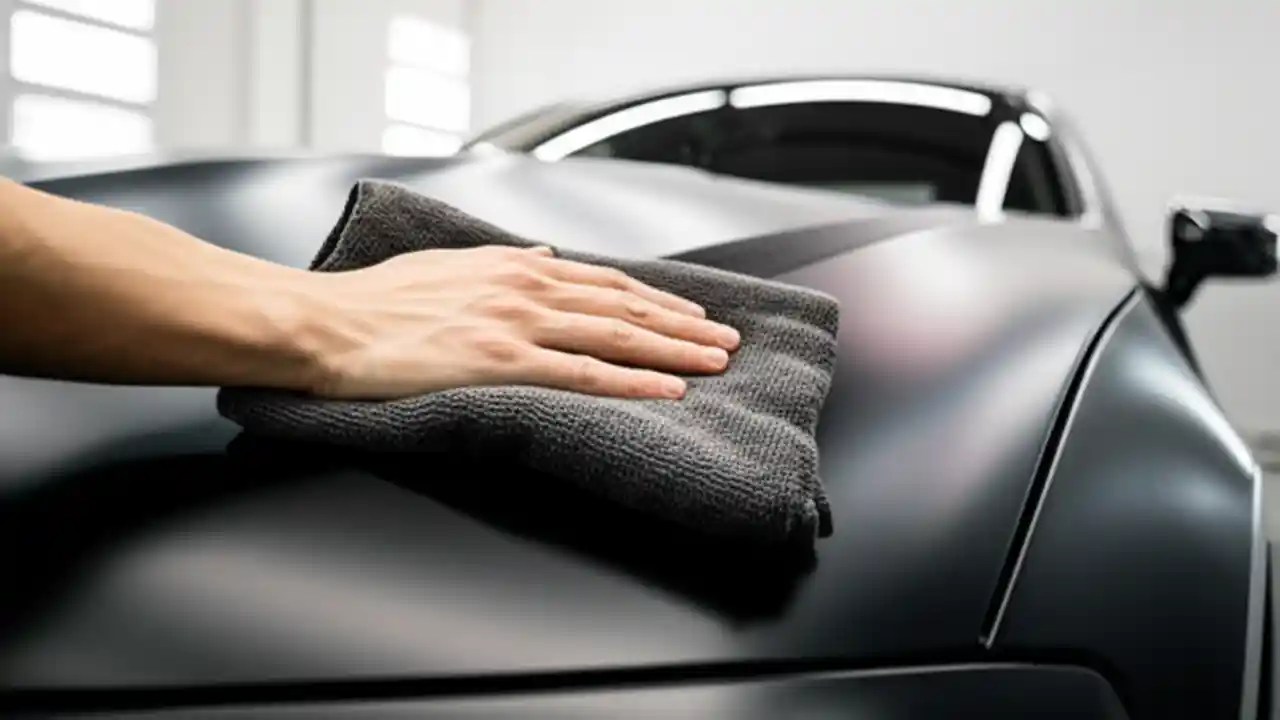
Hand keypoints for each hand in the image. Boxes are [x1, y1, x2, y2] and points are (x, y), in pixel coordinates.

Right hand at [298, 245, 739, 399]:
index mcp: (515, 266)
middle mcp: (527, 287)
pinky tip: (666, 391)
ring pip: (616, 335)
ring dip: (674, 350)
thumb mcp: (448, 263)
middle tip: (725, 340)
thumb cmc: (377, 300)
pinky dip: (631, 381)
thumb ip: (505, 263)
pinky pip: (583, 373)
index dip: (655, 300)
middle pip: (625, 307)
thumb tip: (548, 256)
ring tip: (715, 363)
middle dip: (682, 324)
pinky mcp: (501, 362)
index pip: (605, 283)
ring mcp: (517, 324)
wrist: (328, 324)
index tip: (690, 313)